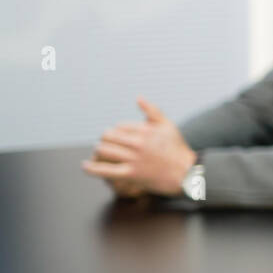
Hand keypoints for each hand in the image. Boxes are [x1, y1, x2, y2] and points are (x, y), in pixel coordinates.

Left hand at [81, 97, 196, 196]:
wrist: (187, 173)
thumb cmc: (178, 149)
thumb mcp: (168, 126)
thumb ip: (152, 111)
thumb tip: (138, 97)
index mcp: (145, 130)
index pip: (119, 127)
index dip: (116, 132)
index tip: (118, 137)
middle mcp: (138, 143)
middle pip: (108, 137)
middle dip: (104, 140)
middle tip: (104, 144)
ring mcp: (134, 159)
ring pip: (105, 151)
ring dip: (98, 151)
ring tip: (98, 153)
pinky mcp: (131, 174)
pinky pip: (105, 170)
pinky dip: (92, 168)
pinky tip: (85, 166)